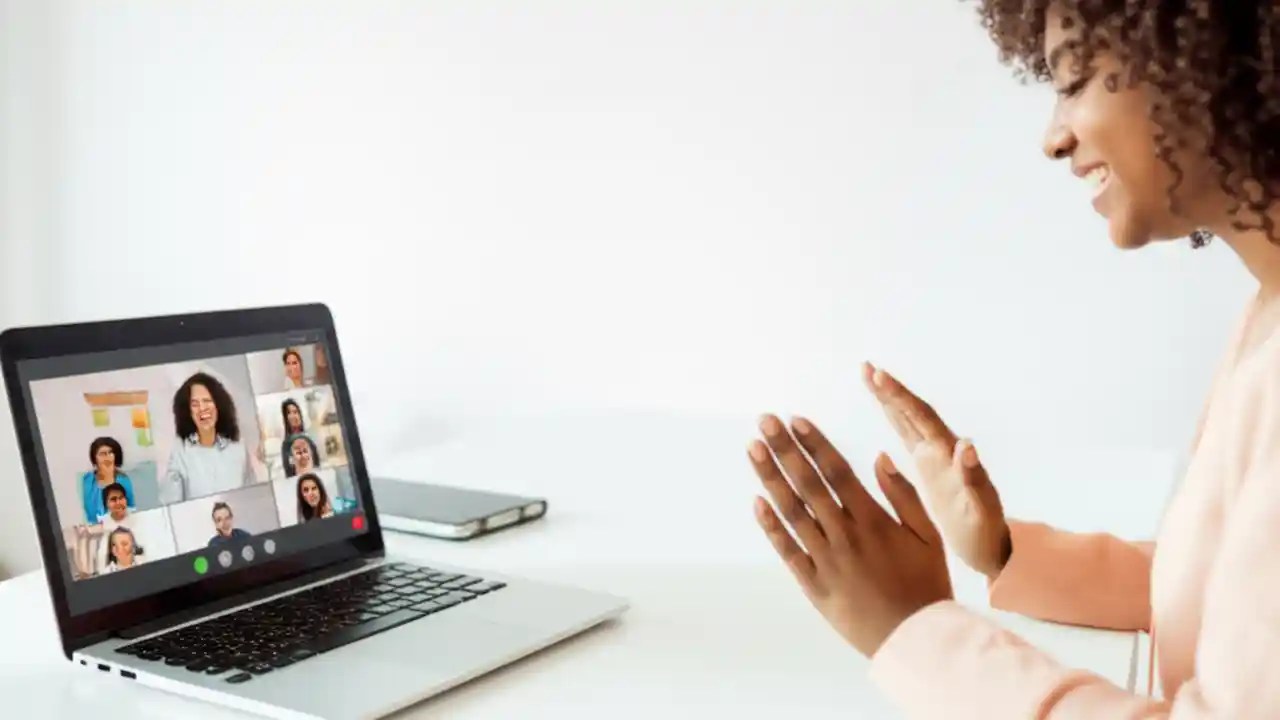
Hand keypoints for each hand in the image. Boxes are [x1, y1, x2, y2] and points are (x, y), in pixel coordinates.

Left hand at [748, 414, 953, 656]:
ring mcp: (826, 560)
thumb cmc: (925, 585)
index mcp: (873, 520)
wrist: (915, 639)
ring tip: (753, 448)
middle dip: (784, 449)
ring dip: (771, 478)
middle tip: (764, 420)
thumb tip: (879, 457)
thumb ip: (904, 495)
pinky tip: (756, 501)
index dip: (814, 443)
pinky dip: (771, 526)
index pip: (837, 471)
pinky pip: (787, 551)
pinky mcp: (813, 584)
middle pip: (809, 484)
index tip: (795, 419)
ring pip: (792, 512)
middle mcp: (845, 535)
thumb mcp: (929, 536)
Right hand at [862, 363, 1010, 579]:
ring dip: (890, 398)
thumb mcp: (981, 511)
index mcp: (951, 457)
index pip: (924, 419)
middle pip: (914, 412)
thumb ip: (974, 478)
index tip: (879, 376)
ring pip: (908, 419)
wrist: (990, 547)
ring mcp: (935, 457)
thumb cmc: (986, 533)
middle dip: (891, 390)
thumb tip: (967, 445)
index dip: (901, 398)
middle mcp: (943, 450)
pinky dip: (893, 418)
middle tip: (866, 367)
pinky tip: (883, 409)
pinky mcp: (928, 467)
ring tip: (868, 375)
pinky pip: (907, 435)